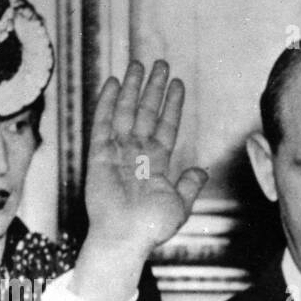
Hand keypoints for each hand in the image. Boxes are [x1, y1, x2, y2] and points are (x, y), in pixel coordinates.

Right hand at [73, 61, 208, 300]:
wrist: (126, 237)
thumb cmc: (151, 227)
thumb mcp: (180, 205)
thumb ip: (189, 185)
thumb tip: (201, 171)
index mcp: (158, 163)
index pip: (166, 126)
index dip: (172, 105)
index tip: (178, 84)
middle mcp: (138, 153)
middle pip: (146, 112)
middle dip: (153, 88)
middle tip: (160, 62)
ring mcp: (118, 152)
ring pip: (125, 111)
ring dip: (132, 87)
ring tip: (138, 63)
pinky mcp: (99, 155)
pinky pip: (102, 123)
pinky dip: (106, 102)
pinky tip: (112, 82)